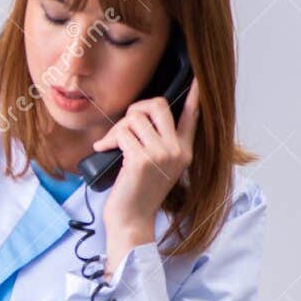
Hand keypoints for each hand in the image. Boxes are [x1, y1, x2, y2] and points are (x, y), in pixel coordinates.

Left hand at [91, 79, 199, 241]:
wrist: (131, 219)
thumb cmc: (138, 193)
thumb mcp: (156, 167)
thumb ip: (157, 144)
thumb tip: (141, 119)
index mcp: (184, 152)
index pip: (192, 118)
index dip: (194, 98)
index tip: (197, 81)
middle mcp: (177, 151)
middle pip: (158, 106)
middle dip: (136, 108)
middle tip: (125, 124)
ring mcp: (161, 155)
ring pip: (134, 119)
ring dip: (116, 129)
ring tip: (111, 144)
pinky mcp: (142, 160)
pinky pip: (122, 133)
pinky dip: (108, 140)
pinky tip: (103, 150)